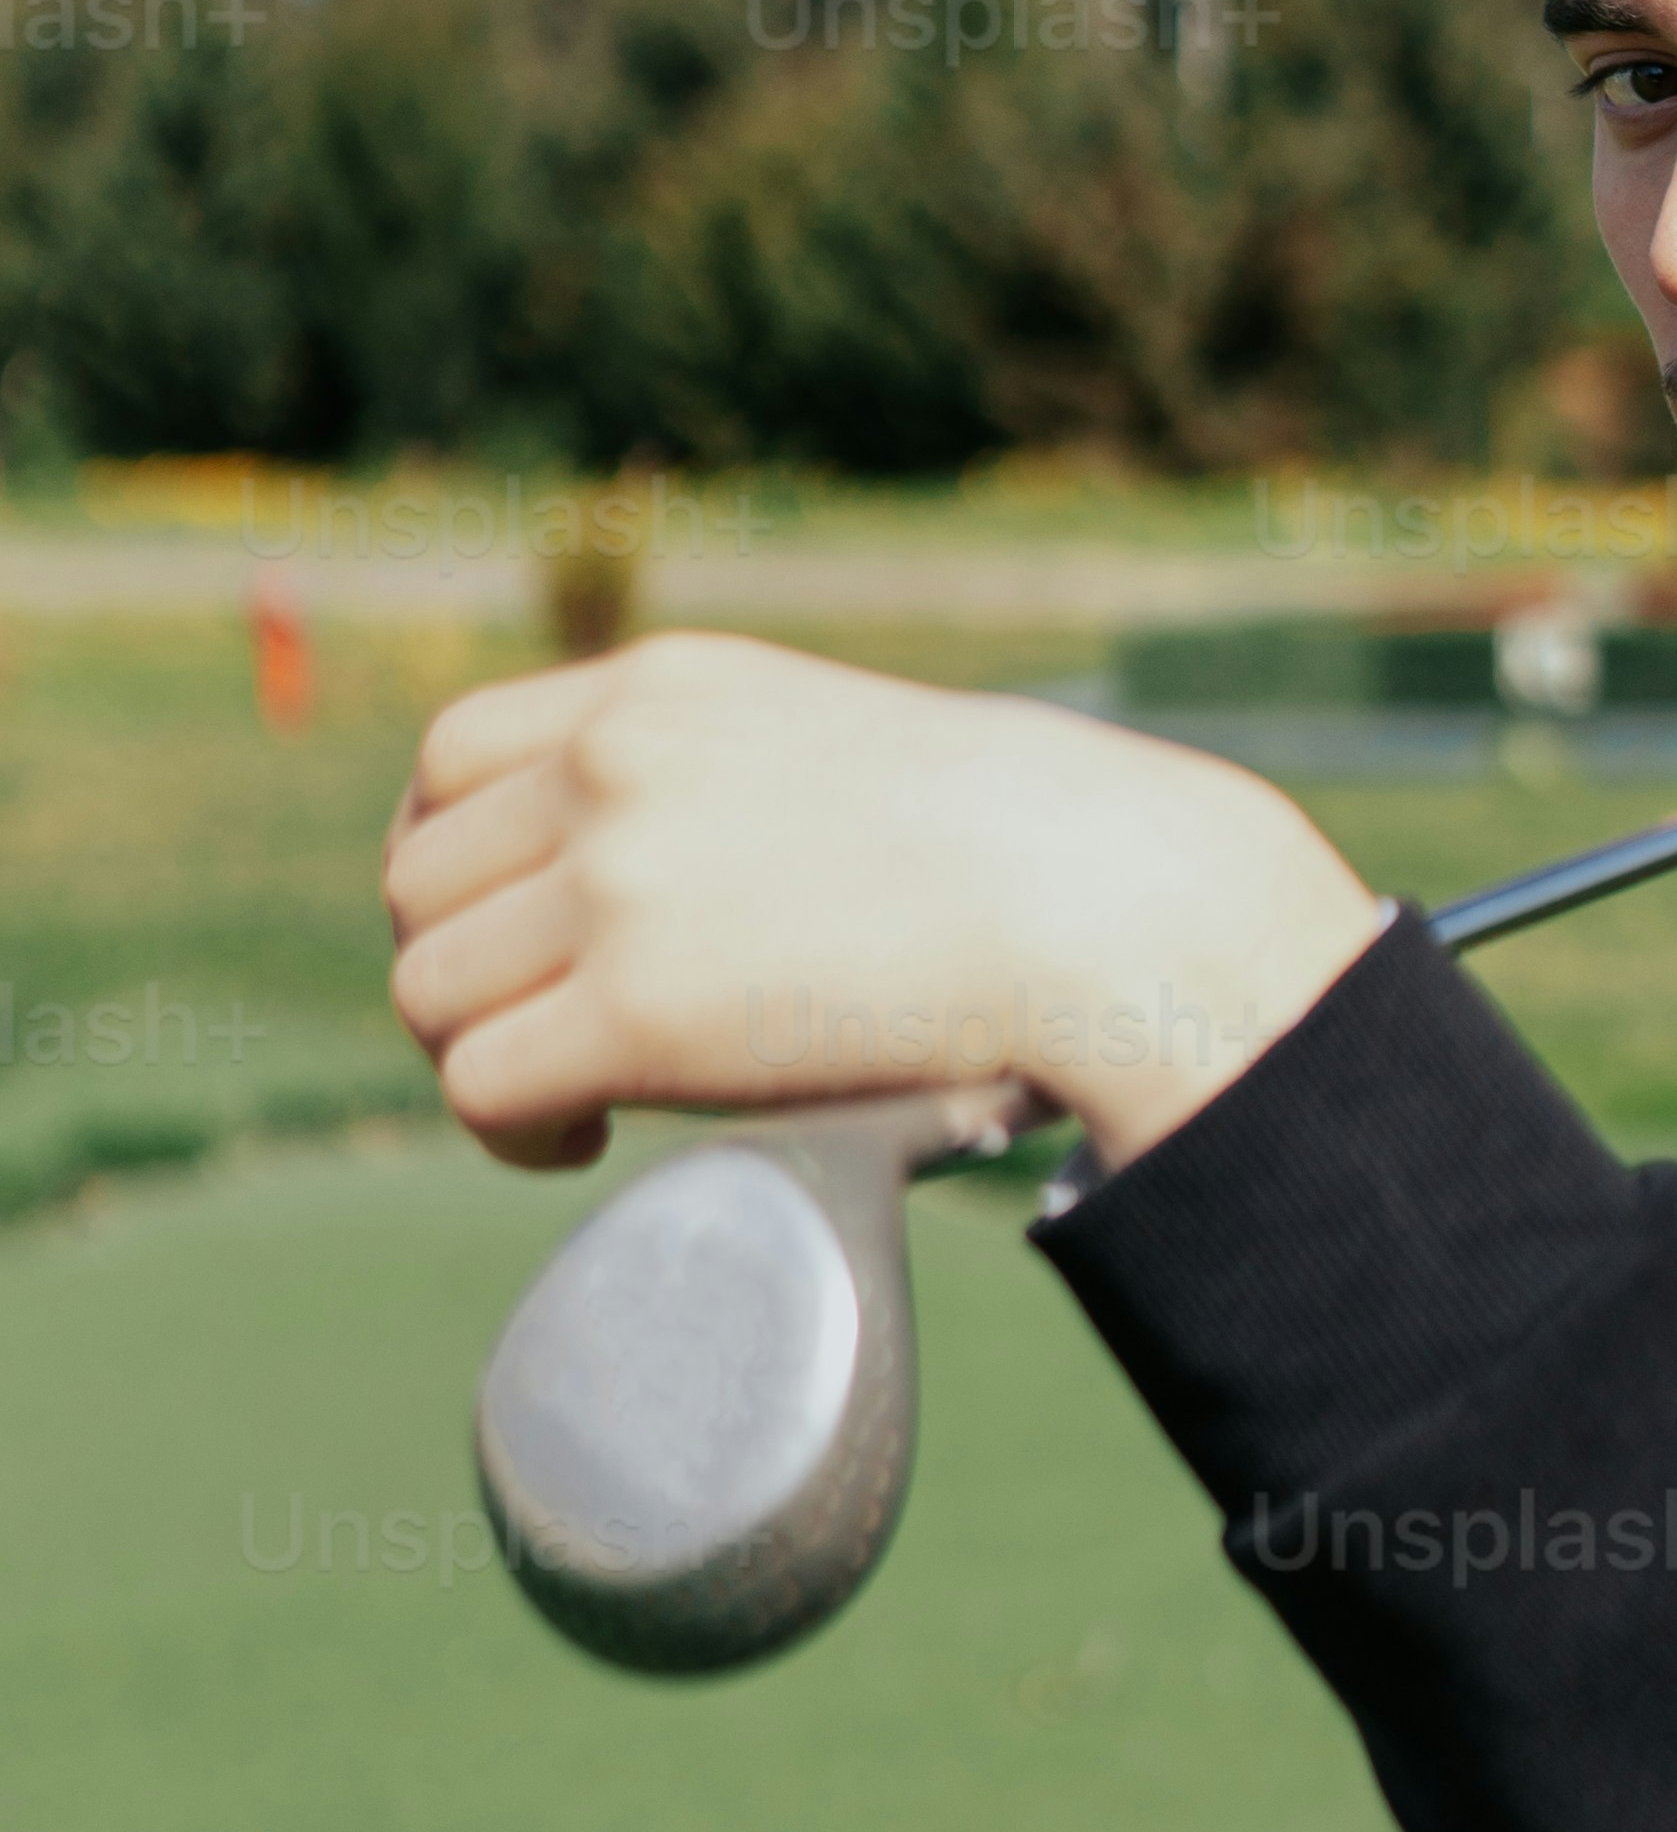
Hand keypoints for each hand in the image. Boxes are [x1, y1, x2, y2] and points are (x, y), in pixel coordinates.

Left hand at [382, 634, 1393, 1172]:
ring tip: (576, 1102)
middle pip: (420, 884)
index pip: (451, 758)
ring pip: (431, 989)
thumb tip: (667, 893)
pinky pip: (479, 1085)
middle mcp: (613, 764)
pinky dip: (512, 1134)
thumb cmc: (1011, 849)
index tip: (510, 934)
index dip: (455, 864)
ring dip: (484, 1058)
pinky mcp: (631, 1008)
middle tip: (549, 1037)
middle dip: (468, 971)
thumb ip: (721, 781)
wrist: (1101, 899)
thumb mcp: (830, 749)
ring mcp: (614, 882)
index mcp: (660, 687)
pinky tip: (585, 1144)